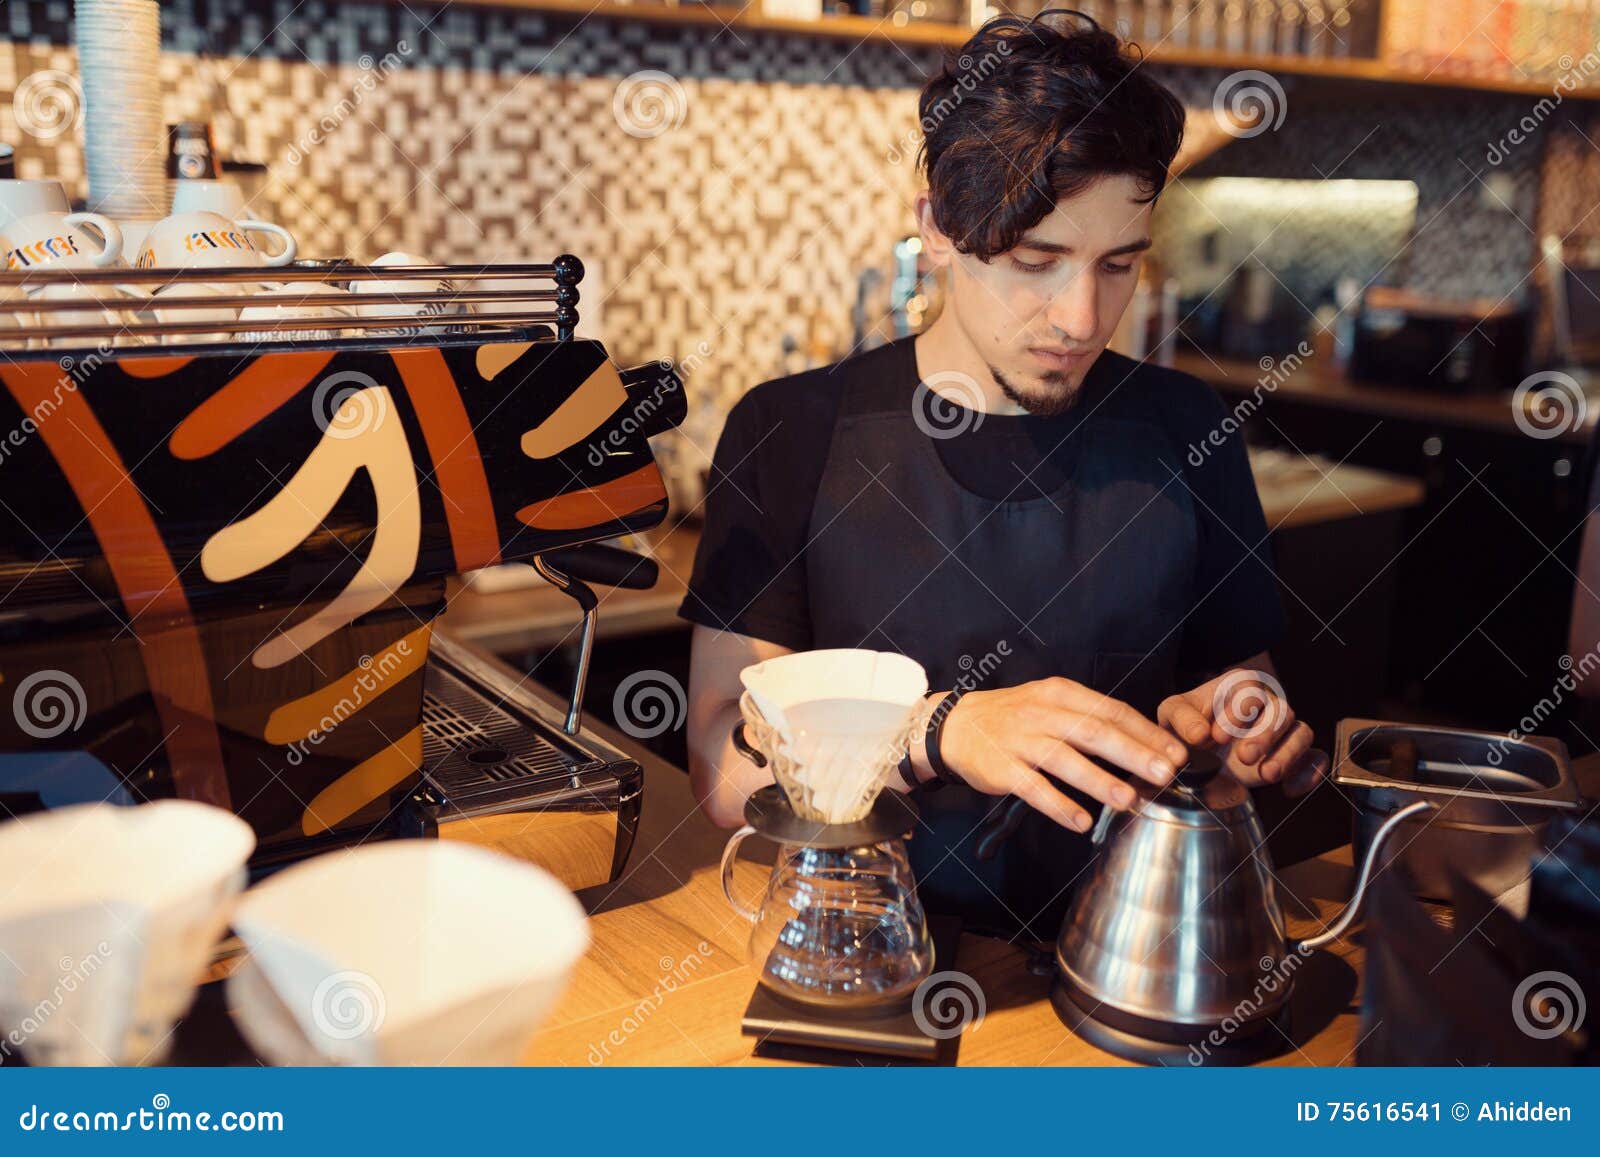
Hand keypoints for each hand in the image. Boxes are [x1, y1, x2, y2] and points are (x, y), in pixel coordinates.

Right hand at [935, 678, 1188, 832]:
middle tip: (1165, 773)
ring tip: (1129, 800)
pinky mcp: (1002, 768)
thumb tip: (1143, 744)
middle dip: (1134, 753)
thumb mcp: (1050, 702)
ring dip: (1099, 781)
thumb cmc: (1013, 717)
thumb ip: (1089, 718)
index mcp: (1061, 694)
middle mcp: (1042, 713)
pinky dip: (1058, 805)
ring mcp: (1020, 740)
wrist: (954, 726)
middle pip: (1094, 732)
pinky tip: (1081, 821)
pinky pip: (1033, 788)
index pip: (1112, 710)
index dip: (1146, 732)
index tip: (1176, 752)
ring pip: (1065, 759)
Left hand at [1157, 667, 1326, 795]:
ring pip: (1303, 733)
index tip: (1218, 735)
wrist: (1197, 752)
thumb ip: (1182, 718)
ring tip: (1266, 775)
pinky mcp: (1295, 756)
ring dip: (1288, 754)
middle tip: (1244, 756)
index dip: (1238, 711)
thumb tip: (1199, 735)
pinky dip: (1308, 774)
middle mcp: (1267, 704)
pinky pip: (1316, 759)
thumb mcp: (1172, 715)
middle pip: (1282, 710)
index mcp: (1239, 687)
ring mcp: (1284, 731)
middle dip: (1265, 735)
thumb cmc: (1187, 725)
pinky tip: (1288, 789)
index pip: (1250, 688)